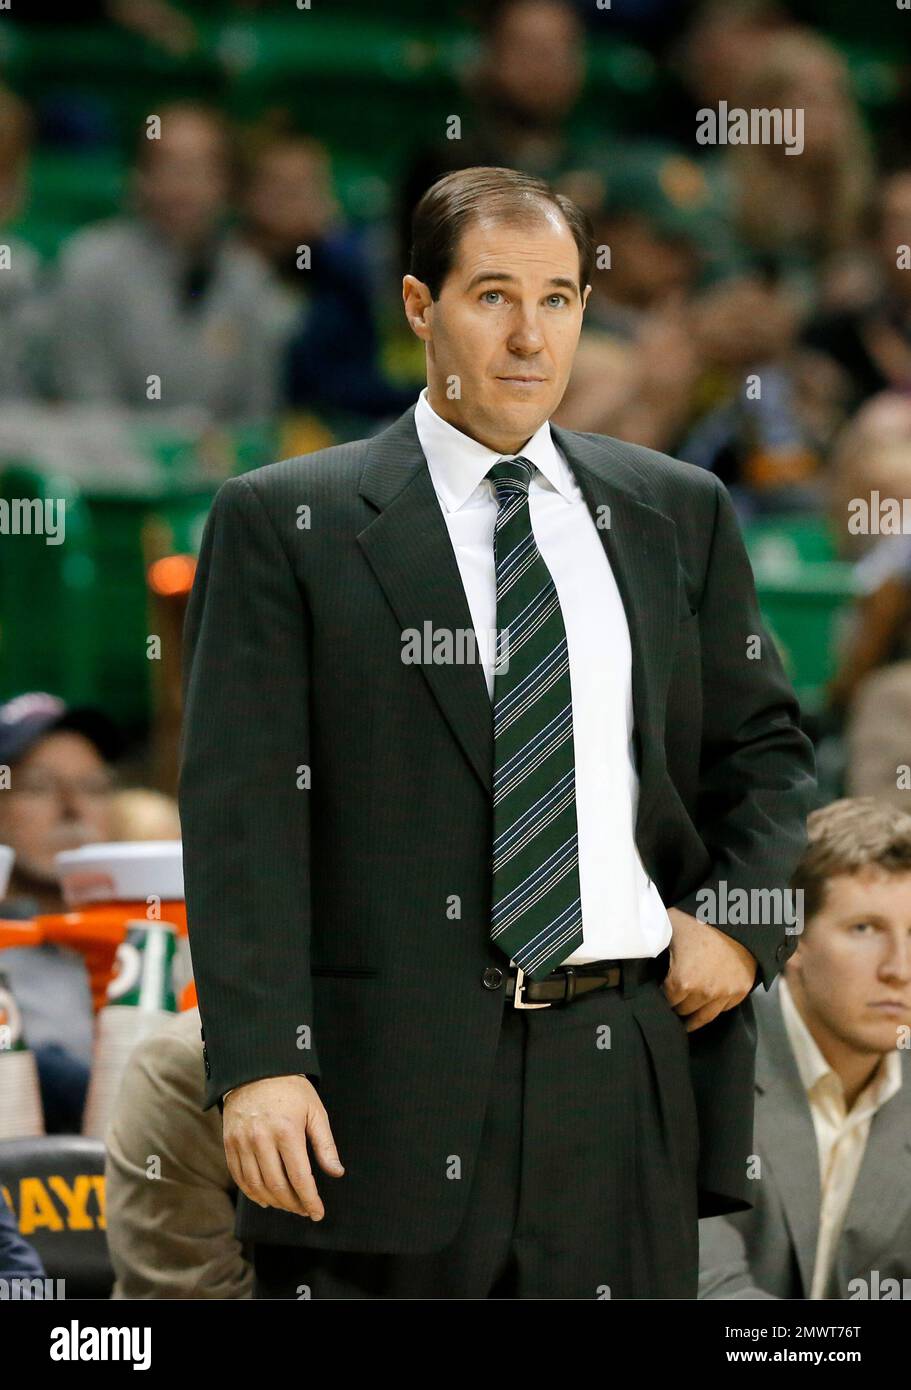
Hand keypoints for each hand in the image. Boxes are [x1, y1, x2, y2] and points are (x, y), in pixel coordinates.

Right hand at [223, 1075, 343, 1219]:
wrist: (255, 1069)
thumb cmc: (291, 1090)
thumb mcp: (315, 1111)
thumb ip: (325, 1144)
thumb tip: (336, 1172)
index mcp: (287, 1131)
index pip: (299, 1178)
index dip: (310, 1200)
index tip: (317, 1213)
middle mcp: (262, 1139)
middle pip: (277, 1186)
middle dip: (294, 1204)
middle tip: (305, 1209)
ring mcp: (242, 1142)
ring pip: (257, 1186)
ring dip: (274, 1202)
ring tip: (288, 1204)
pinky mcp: (230, 1143)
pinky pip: (239, 1177)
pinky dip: (252, 1193)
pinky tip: (265, 1198)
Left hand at [663, 908, 757, 1031]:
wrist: (735, 914)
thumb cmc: (698, 920)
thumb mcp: (668, 928)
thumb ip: (655, 947)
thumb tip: (641, 953)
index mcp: (682, 981)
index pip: (667, 1001)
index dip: (661, 998)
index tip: (659, 996)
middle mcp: (704, 993)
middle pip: (684, 1011)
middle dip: (677, 1007)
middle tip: (672, 1003)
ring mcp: (725, 993)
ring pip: (705, 1016)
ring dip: (694, 1018)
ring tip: (687, 1022)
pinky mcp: (741, 990)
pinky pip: (725, 1008)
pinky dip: (715, 1007)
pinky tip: (707, 1006)